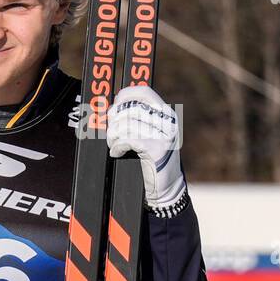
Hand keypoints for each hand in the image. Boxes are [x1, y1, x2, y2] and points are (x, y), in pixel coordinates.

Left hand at [106, 85, 185, 213]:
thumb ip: (137, 119)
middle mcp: (168, 121)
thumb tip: (112, 107)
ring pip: (125, 125)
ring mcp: (164, 135)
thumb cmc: (152, 160)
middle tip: (112, 134)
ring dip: (113, 136)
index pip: (143, 92)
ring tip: (114, 145)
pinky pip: (127, 140)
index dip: (125, 96)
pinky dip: (117, 147)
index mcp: (166, 113)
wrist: (166, 188)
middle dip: (114, 122)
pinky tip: (117, 153)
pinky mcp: (157, 149)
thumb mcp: (150, 134)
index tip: (115, 105)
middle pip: (129, 109)